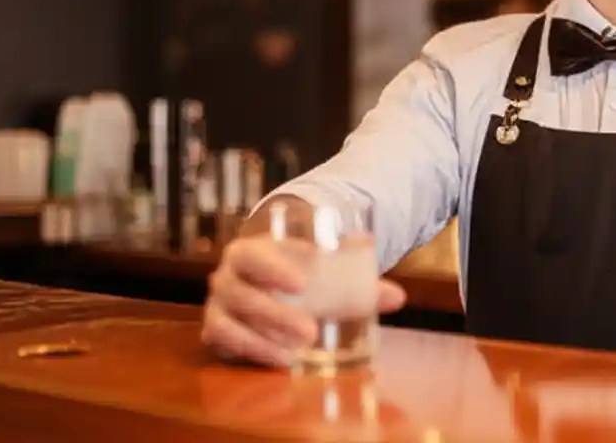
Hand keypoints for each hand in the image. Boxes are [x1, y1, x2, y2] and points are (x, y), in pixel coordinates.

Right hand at [201, 234, 406, 366]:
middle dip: (275, 315)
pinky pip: (223, 344)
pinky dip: (249, 353)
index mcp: (249, 253)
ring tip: (294, 356)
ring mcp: (218, 307)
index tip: (302, 284)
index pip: (250, 256)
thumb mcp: (323, 273)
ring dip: (259, 341)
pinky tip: (279, 362)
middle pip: (241, 294)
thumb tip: (397, 297)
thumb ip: (358, 283)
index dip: (272, 268)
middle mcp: (226, 278)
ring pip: (226, 323)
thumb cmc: (297, 274)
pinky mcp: (218, 333)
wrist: (266, 285)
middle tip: (310, 331)